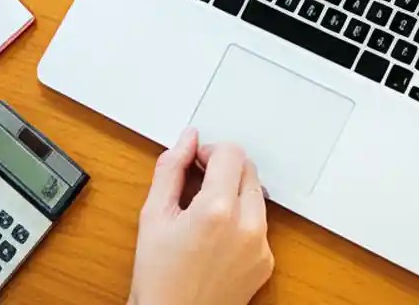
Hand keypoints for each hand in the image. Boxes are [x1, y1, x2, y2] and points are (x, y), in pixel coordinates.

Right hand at [129, 129, 273, 304]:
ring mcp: (260, 246)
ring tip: (204, 213)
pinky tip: (216, 237)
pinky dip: (241, 220)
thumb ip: (171, 169)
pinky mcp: (266, 261)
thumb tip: (187, 140)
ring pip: (256, 195)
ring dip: (234, 192)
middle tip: (197, 185)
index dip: (210, 151)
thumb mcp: (153, 216)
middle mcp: (247, 226)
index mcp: (217, 210)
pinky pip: (259, 224)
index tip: (196, 162)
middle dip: (224, 169)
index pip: (231, 152)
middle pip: (248, 170)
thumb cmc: (158, 278)